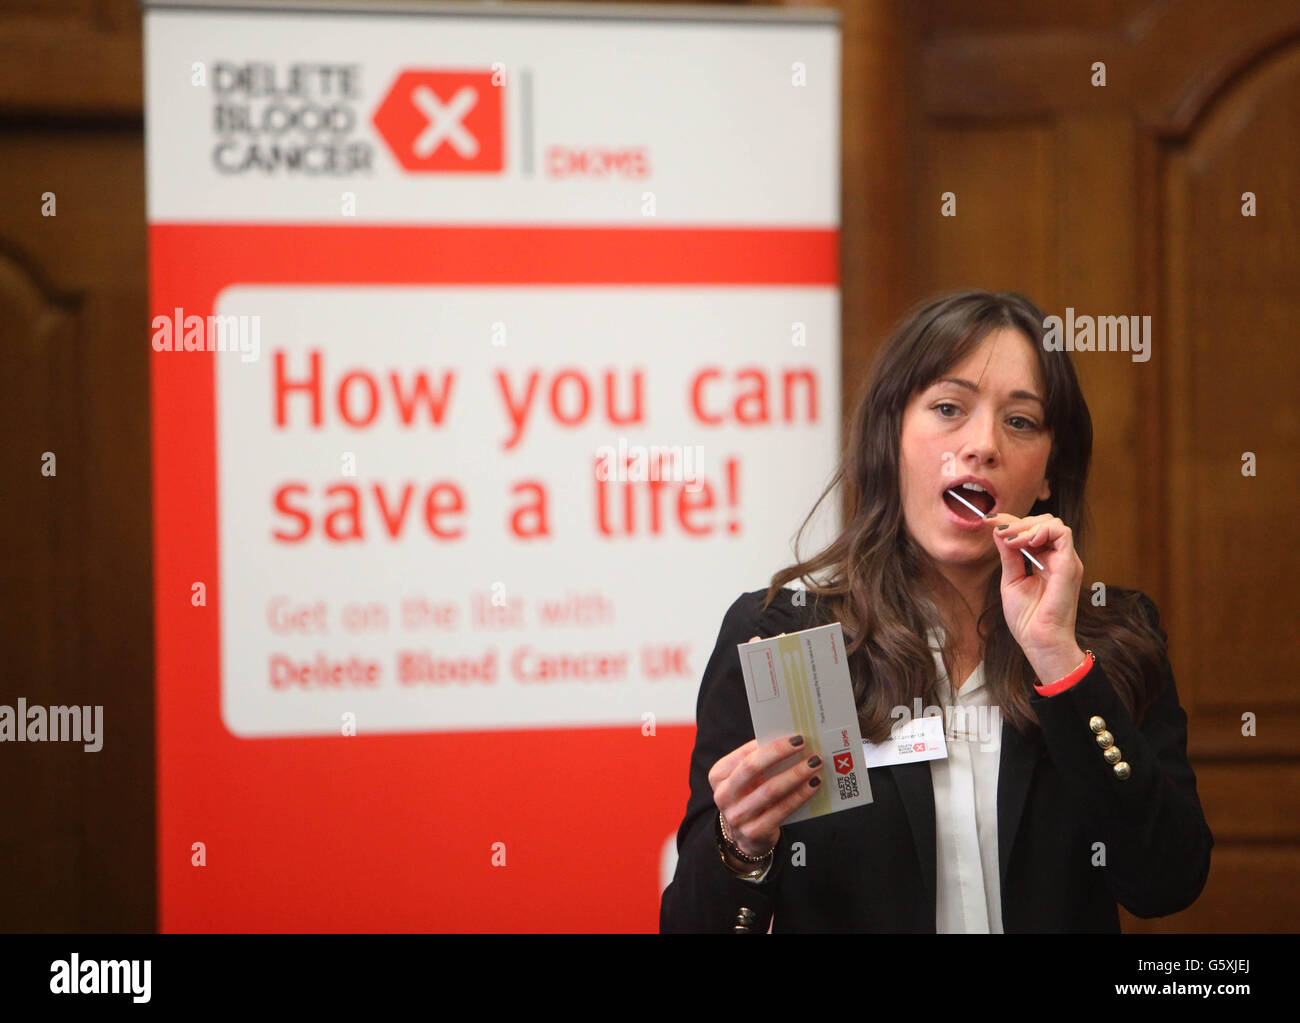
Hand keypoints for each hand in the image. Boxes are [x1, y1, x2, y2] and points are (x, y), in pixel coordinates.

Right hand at [709, 657, 821, 857]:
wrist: (743, 837)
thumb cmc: (750, 796)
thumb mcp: (746, 779)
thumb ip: (759, 761)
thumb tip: (791, 740)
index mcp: (718, 775)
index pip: (744, 754)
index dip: (770, 745)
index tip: (794, 736)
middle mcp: (723, 795)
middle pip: (752, 768)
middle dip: (780, 754)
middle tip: (804, 744)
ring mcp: (737, 816)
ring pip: (770, 791)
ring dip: (796, 775)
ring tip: (815, 764)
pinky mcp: (753, 832)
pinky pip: (781, 811)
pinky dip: (800, 796)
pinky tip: (813, 785)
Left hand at [984, 513, 1086, 679]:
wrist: (1039, 641)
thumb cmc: (1027, 619)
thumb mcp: (1011, 580)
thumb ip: (1009, 555)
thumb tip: (1000, 531)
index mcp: (1045, 562)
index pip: (1032, 531)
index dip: (1011, 521)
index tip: (989, 521)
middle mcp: (1058, 559)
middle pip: (1042, 523)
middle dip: (1017, 521)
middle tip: (997, 530)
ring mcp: (1066, 561)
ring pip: (1053, 524)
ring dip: (1027, 526)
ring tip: (1010, 539)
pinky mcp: (1070, 565)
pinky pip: (1062, 534)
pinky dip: (1042, 531)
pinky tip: (1025, 541)